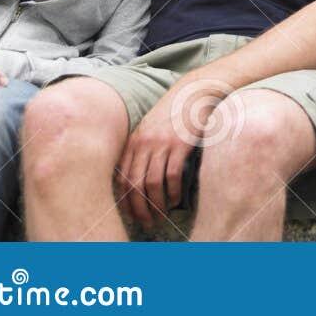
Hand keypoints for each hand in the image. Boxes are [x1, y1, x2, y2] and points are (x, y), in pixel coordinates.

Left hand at [116, 77, 224, 227]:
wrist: (194, 93)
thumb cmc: (173, 113)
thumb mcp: (149, 128)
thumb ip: (140, 149)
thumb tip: (135, 178)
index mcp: (133, 142)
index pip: (122, 179)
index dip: (124, 200)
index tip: (130, 215)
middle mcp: (144, 144)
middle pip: (134, 185)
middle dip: (139, 209)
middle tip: (147, 223)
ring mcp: (161, 144)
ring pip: (152, 184)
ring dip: (157, 204)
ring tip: (162, 216)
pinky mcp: (180, 145)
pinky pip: (172, 176)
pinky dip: (173, 191)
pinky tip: (176, 199)